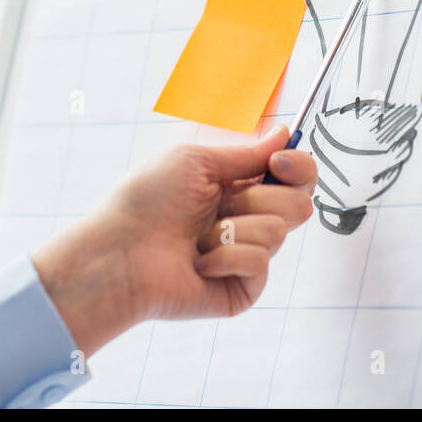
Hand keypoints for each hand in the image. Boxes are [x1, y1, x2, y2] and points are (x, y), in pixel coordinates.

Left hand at [29, 126, 315, 357]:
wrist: (121, 252)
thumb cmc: (148, 200)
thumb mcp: (197, 161)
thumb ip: (248, 153)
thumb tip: (286, 134)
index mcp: (241, 187)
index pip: (297, 176)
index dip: (299, 166)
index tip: (277, 163)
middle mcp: (250, 221)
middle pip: (300, 203)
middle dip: (257, 198)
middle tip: (220, 203)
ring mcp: (249, 256)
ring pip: (278, 231)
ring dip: (233, 227)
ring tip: (198, 237)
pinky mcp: (244, 288)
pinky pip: (261, 262)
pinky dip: (226, 256)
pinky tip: (200, 263)